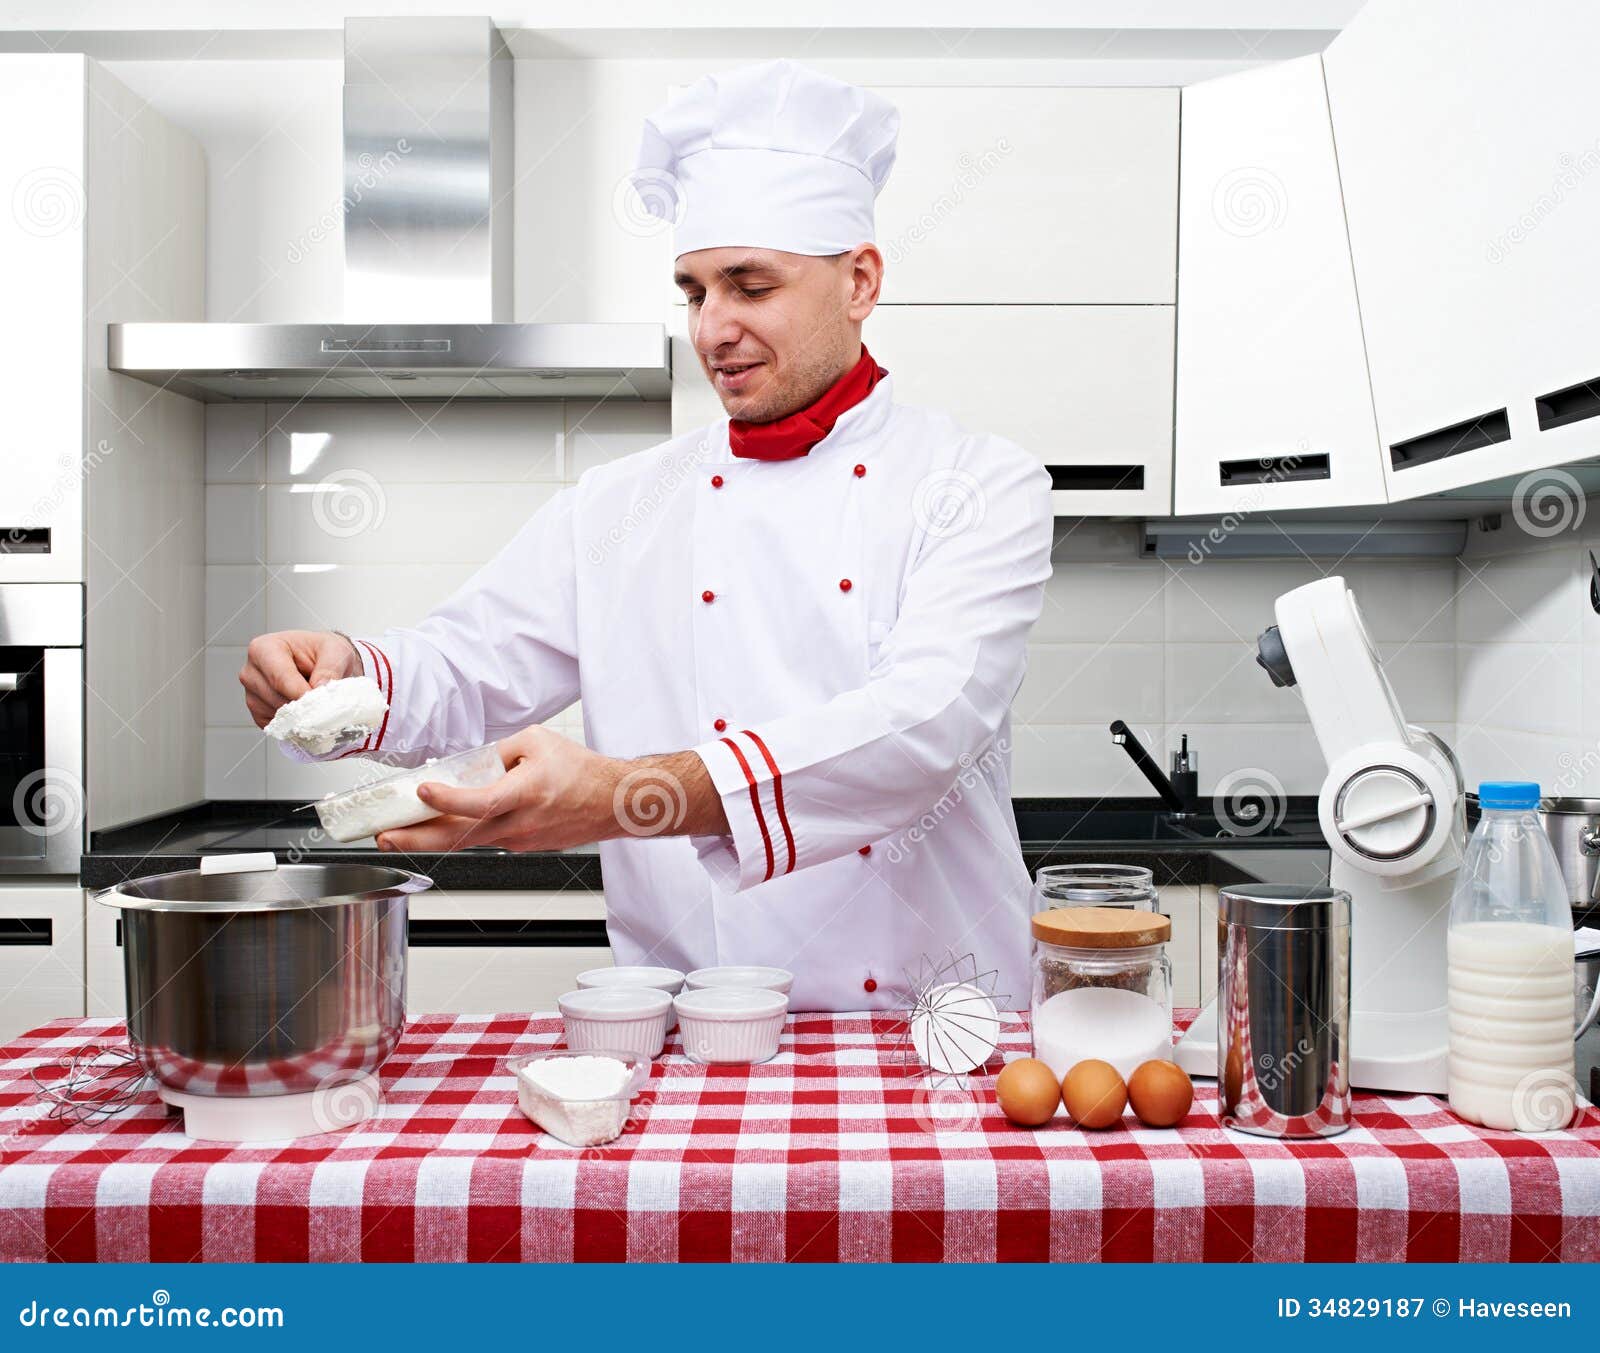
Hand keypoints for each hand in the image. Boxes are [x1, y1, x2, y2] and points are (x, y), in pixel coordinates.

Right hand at [238, 629, 361, 728]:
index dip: (302, 694)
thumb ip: (329, 669)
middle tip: (326, 705)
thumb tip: (320, 690)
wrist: (320, 660)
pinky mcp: (257, 712)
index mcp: (264, 648)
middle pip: (276, 698)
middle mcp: (251, 671)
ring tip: (315, 701)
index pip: (279, 679)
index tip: (321, 703)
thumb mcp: (335, 651)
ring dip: (300, 715)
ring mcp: (251, 693)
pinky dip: (293, 724)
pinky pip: (276, 726)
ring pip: (276, 715)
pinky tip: (304, 710)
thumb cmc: (322, 651)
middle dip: (303, 706)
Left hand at [374, 726, 726, 853]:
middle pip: (460, 836)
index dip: (448, 799)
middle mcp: (520, 823)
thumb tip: (467, 761)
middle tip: (385, 836)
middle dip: (417, 838)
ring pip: (467, 840)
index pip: (481, 802)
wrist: (615, 803)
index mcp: (526, 792)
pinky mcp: (521, 845)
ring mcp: (519, 840)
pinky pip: (485, 837)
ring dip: (432, 837)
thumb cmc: (583, 772)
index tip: (423, 790)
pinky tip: (446, 823)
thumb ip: (498, 749)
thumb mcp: (537, 742)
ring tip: (400, 832)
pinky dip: (462, 832)